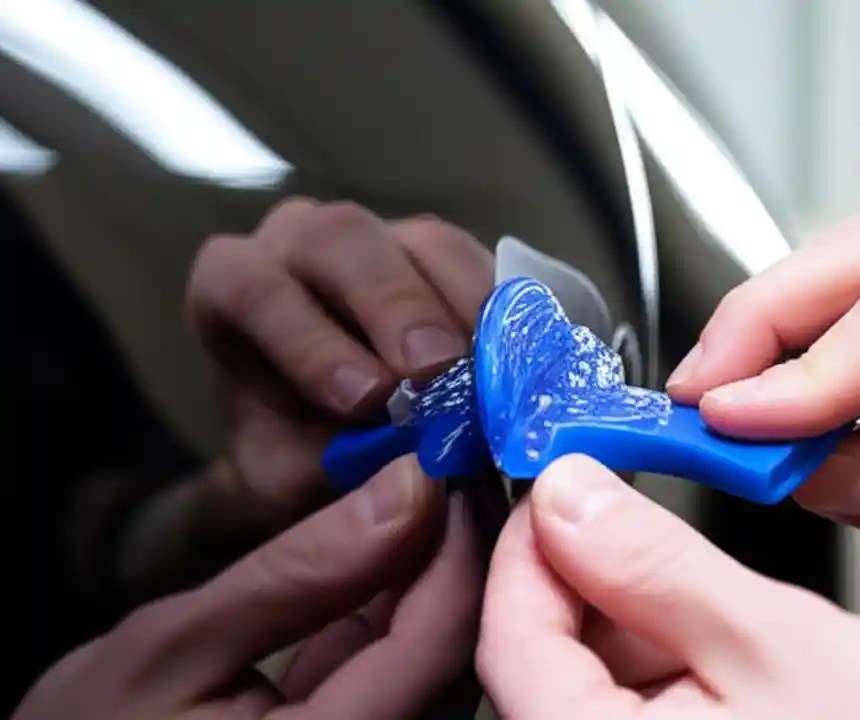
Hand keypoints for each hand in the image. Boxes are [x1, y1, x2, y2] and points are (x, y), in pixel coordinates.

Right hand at [18, 457, 497, 718]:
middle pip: (457, 651)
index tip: (439, 464)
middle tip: (437, 465)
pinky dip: (401, 612)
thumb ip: (298, 573)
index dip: (457, 543)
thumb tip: (408, 485)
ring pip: (442, 661)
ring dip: (433, 575)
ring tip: (415, 494)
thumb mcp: (173, 645)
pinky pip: (409, 677)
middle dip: (454, 551)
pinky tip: (387, 551)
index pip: (438, 641)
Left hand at [186, 199, 493, 524]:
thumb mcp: (299, 477)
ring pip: (422, 242)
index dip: (311, 341)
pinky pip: (480, 261)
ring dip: (463, 306)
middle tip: (440, 372)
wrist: (334, 455)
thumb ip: (342, 463)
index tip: (368, 399)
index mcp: (233, 287)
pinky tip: (520, 358)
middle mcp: (301, 244)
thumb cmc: (300, 458)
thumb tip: (418, 470)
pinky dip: (502, 311)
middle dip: (396, 309)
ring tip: (493, 370)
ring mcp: (381, 237)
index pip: (255, 291)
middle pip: (342, 241)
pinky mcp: (445, 254)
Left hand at [477, 456, 859, 718]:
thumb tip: (573, 496)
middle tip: (641, 506)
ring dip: (637, 613)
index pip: (513, 643)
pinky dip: (670, 657)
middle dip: (594, 575)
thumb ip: (658, 565)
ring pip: (595, 682)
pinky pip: (643, 710)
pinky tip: (722, 633)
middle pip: (546, 661)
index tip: (567, 478)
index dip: (531, 546)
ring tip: (709, 581)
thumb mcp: (777, 643)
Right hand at [666, 188, 859, 625]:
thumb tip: (797, 468)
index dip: (809, 370)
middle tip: (691, 403)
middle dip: (760, 330)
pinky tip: (763, 390)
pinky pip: (849, 291)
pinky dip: (795, 341)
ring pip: (841, 264)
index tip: (731, 424)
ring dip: (767, 333)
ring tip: (715, 406)